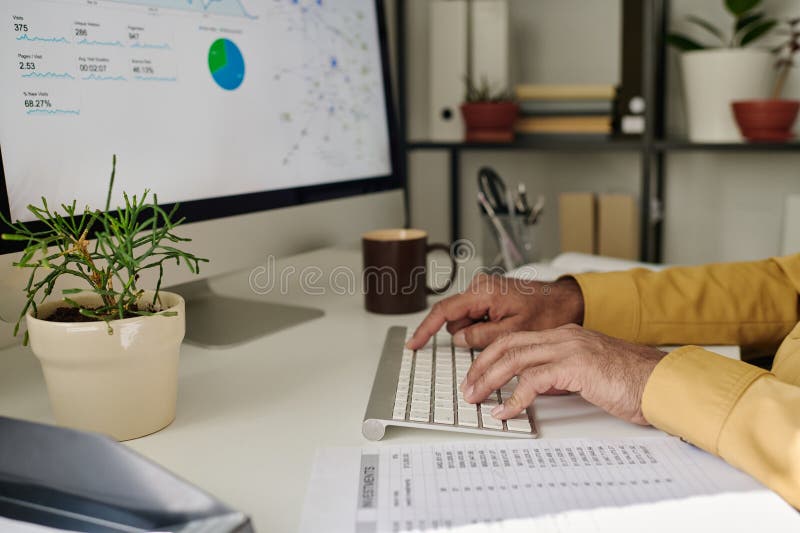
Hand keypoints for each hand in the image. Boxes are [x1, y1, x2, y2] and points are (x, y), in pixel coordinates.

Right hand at [406, 273, 583, 349]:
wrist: (567, 301)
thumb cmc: (548, 312)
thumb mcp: (514, 332)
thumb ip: (481, 336)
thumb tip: (459, 339)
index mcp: (483, 292)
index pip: (444, 311)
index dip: (426, 329)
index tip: (413, 344)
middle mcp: (480, 286)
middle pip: (456, 319)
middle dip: (469, 333)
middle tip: (498, 336)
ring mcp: (485, 290)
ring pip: (466, 320)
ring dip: (480, 330)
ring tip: (507, 327)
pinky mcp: (490, 295)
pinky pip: (477, 315)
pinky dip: (486, 325)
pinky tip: (506, 323)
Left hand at [461, 324, 666, 424]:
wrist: (662, 383)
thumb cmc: (633, 382)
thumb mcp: (588, 376)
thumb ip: (562, 376)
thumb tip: (537, 389)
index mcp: (566, 336)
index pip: (517, 340)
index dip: (492, 356)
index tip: (478, 374)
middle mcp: (564, 337)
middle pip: (508, 345)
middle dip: (482, 366)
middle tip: (468, 387)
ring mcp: (569, 349)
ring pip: (514, 359)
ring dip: (489, 380)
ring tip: (477, 398)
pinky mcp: (575, 366)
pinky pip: (532, 381)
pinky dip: (513, 398)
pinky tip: (505, 411)